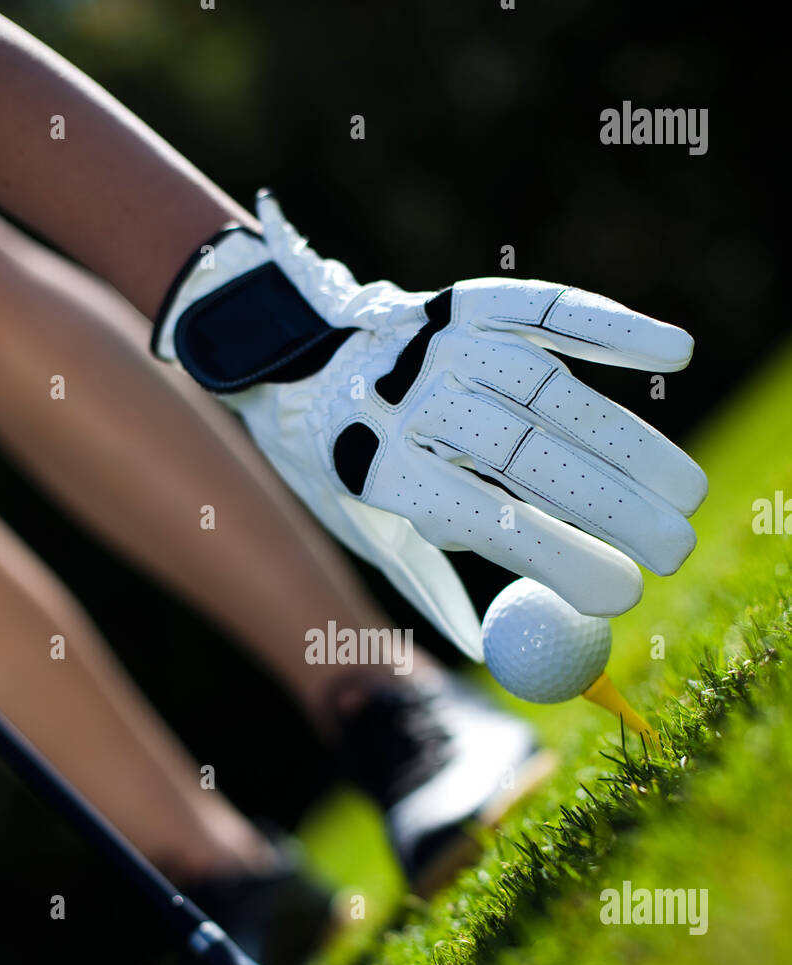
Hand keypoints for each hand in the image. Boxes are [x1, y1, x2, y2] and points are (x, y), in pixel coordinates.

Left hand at [154, 195, 705, 658]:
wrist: (289, 357)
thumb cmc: (342, 462)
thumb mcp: (366, 529)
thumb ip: (428, 583)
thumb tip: (488, 649)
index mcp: (379, 469)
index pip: (483, 518)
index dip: (559, 556)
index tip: (626, 595)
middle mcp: (410, 400)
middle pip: (526, 456)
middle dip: (613, 508)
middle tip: (676, 549)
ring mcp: (440, 344)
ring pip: (548, 391)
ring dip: (627, 443)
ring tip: (687, 492)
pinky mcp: (465, 303)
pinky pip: (545, 310)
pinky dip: (610, 330)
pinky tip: (674, 353)